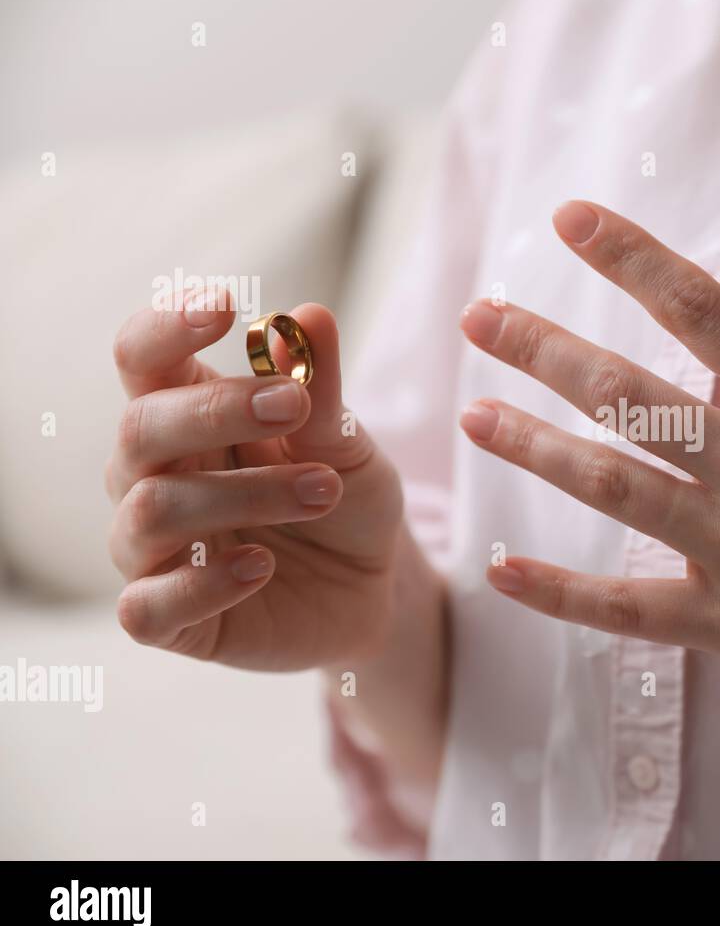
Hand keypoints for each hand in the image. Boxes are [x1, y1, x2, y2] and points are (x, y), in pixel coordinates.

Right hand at [107, 293, 404, 670]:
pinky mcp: (169, 618)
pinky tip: (262, 566)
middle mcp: (152, 476)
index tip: (226, 306)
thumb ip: (322, 391)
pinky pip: (147, 606)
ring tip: (324, 490)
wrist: (374, 585)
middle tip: (294, 406)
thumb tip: (309, 315)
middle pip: (139, 427)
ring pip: (152, 510)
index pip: (142, 358)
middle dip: (217, 410)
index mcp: (187, 415)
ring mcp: (152, 550)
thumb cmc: (346, 499)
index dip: (167, 327)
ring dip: (244, 493)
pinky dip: (204, 583)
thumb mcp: (348, 444)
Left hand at [458, 200, 719, 736]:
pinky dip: (561, 594)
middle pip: (627, 393)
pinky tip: (500, 572)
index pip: (700, 307)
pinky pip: (630, 610)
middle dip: (543, 347)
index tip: (567, 222)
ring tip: (471, 415)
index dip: (627, 256)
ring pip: (613, 488)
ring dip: (534, 448)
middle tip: (479, 316)